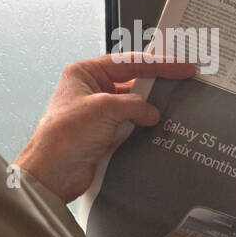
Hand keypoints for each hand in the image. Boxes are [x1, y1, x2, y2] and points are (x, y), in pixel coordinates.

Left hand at [16, 54, 196, 202]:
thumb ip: (134, 105)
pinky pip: (129, 126)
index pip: (129, 63)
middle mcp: (90, 90)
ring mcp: (97, 113)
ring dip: (150, 109)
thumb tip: (151, 111)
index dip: (159, 64)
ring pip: (132, 105)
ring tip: (174, 107)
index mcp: (85, 73)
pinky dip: (143, 127)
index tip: (182, 67)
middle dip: (156, 85)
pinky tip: (158, 128)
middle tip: (182, 83)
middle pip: (132, 82)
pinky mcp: (102, 135)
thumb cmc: (64, 135)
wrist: (52, 173)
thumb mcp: (105, 108)